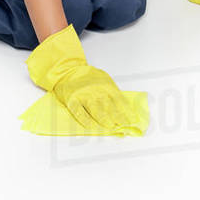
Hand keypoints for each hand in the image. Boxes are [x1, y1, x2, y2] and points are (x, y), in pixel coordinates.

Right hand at [26, 24, 148, 134]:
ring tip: (111, 127)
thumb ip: (111, 91)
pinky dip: (86, 120)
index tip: (132, 120)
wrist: (67, 71)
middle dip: (117, 117)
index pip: (118, 99)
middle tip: (123, 126)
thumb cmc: (86, 77)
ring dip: (104, 120)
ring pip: (96, 110)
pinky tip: (92, 127)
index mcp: (105, 84)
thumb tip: (124, 107)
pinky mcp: (72, 101)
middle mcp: (95, 89)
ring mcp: (83, 95)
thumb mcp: (102, 79)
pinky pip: (80, 113)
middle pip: (109, 106)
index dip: (125, 110)